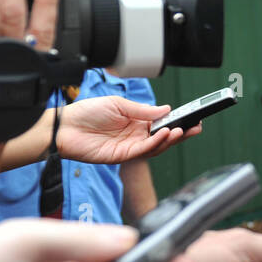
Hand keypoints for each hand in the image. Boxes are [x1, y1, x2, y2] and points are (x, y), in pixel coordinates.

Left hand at [57, 96, 199, 163]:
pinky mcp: (123, 156)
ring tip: (181, 130)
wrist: (65, 127)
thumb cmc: (86, 113)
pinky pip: (144, 151)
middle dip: (182, 132)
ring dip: (171, 138)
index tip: (192, 117)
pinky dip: (156, 143)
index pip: (162, 122)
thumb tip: (165, 109)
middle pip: (164, 136)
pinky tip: (164, 134)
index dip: (177, 121)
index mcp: (136, 121)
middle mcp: (135, 135)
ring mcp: (130, 147)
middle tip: (196, 127)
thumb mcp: (118, 104)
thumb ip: (142, 110)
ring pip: (157, 146)